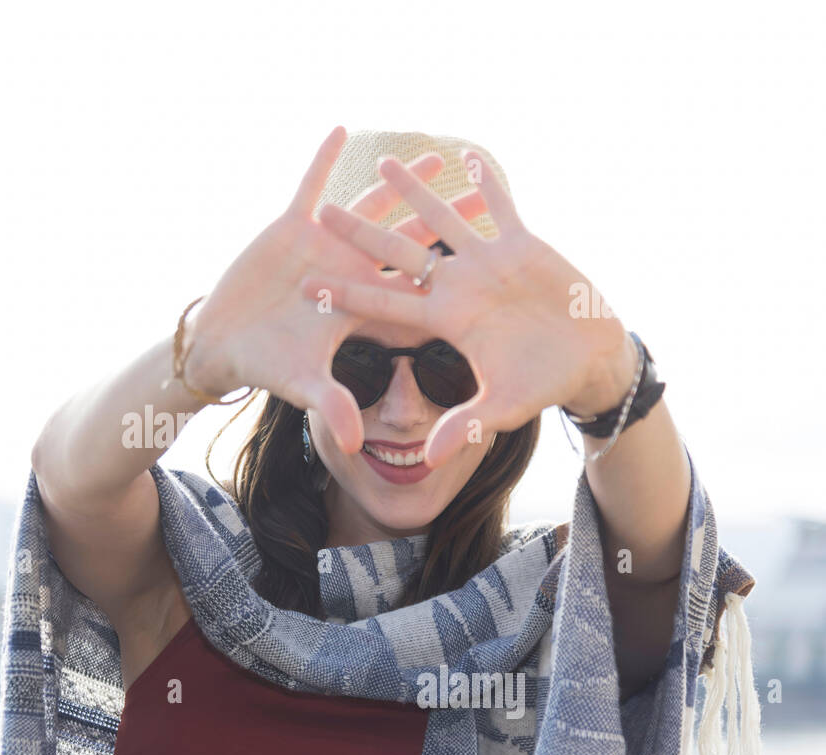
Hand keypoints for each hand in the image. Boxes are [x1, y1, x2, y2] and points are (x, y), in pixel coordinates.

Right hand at [181, 126, 488, 454]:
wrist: (223, 345)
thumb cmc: (267, 367)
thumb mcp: (302, 386)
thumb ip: (332, 407)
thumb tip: (354, 444)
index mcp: (364, 305)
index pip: (417, 293)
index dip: (455, 283)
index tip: (494, 275)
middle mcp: (352, 269)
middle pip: (410, 241)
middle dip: (447, 219)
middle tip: (488, 199)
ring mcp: (324, 244)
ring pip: (372, 205)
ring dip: (402, 180)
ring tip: (438, 156)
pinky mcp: (289, 227)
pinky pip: (310, 185)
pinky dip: (322, 159)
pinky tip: (340, 129)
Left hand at [300, 148, 636, 467]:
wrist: (587, 361)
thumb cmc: (540, 385)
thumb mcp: (501, 408)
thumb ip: (464, 428)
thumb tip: (431, 459)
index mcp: (445, 319)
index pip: (386, 303)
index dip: (349, 292)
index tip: (308, 282)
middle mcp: (457, 286)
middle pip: (400, 252)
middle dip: (364, 231)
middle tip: (325, 210)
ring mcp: (488, 263)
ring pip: (442, 218)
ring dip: (416, 190)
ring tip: (383, 162)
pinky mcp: (523, 246)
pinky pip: (501, 207)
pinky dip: (488, 183)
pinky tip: (467, 154)